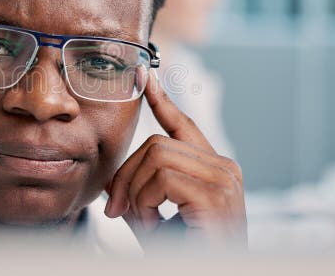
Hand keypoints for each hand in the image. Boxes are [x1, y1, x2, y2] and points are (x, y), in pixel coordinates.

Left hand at [104, 72, 246, 248]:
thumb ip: (136, 197)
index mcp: (214, 171)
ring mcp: (224, 180)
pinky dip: (145, 203)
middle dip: (126, 175)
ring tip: (144, 223)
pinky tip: (153, 226)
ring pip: (156, 157)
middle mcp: (225, 169)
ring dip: (136, 193)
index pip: (184, 126)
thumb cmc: (184, 256)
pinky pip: (162, 178)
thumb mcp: (153, 221)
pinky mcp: (217, 195)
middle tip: (120, 211)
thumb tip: (109, 180)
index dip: (163, 102)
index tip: (146, 78)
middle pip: (156, 143)